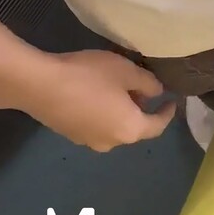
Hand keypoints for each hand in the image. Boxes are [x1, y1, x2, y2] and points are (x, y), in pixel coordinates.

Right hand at [22, 49, 175, 151]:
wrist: (41, 85)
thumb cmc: (90, 76)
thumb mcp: (126, 71)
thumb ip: (148, 83)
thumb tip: (156, 92)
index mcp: (130, 130)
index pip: (157, 126)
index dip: (167, 113)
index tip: (172, 101)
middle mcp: (111, 143)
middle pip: (134, 128)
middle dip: (141, 109)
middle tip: (140, 86)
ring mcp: (87, 141)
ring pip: (113, 127)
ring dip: (120, 111)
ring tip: (117, 88)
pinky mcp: (69, 134)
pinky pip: (95, 125)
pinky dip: (102, 113)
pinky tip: (94, 95)